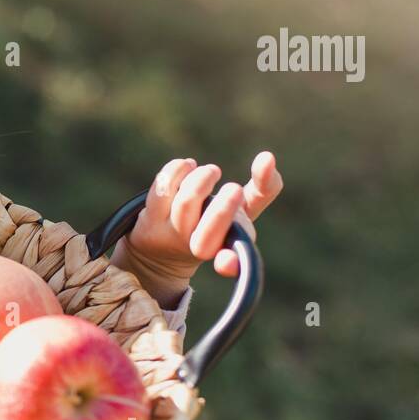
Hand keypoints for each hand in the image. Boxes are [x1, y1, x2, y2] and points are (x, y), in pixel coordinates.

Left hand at [113, 151, 282, 298]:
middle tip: (234, 189)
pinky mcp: (150, 219)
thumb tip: (268, 158)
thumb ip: (263, 190)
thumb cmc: (212, 223)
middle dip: (224, 208)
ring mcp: (172, 233)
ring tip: (212, 172)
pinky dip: (178, 170)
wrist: (161, 252)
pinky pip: (164, 188)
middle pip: (209, 230)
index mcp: (230, 248)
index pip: (236, 255)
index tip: (228, 261)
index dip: (232, 261)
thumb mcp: (242, 213)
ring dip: (202, 180)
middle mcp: (199, 247)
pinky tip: (188, 166)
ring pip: (186, 203)